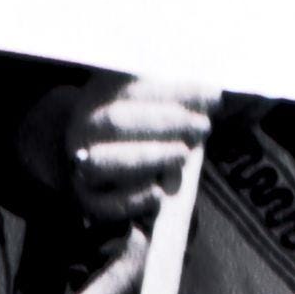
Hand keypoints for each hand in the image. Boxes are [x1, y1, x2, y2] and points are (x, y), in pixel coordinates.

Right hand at [60, 75, 215, 225]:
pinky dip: (132, 200)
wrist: (103, 173)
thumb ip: (175, 97)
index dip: (173, 90)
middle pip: (115, 121)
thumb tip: (211, 91)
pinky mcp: (88, 203)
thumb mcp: (153, 107)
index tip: (212, 95)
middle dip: (164, 122)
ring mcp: (82, 167)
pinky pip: (103, 205)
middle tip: (203, 126)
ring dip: (148, 157)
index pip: (131, 87)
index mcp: (99, 98)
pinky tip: (157, 194)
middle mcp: (84, 130)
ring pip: (102, 162)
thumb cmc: (143, 135)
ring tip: (183, 154)